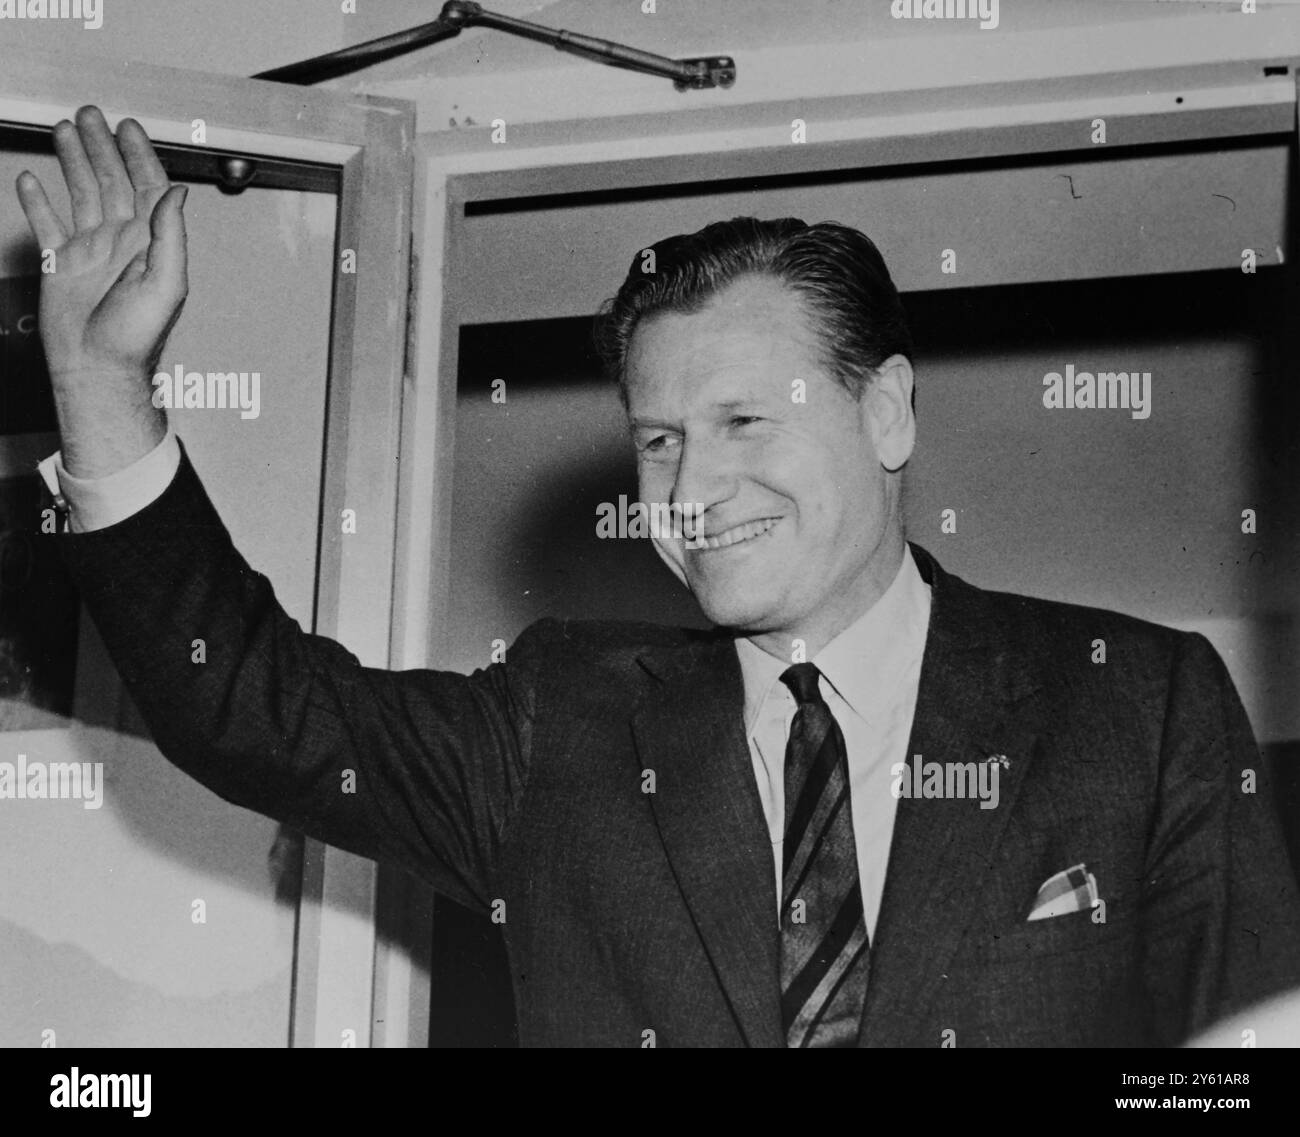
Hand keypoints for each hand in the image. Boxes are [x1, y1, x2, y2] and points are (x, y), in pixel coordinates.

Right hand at [16, 105, 186, 384]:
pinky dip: (38, 202)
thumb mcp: (166, 282)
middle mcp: (121, 241)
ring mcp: (90, 250)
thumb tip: (178, 191)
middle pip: (113, 182)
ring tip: (64, 130)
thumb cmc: (136, 336)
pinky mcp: (61, 264)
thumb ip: (172, 234)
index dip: (139, 155)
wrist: (98, 368)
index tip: (127, 127)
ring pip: (82, 194)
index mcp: (149, 243)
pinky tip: (31, 180)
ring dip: (74, 162)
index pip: (148, 187)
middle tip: (90, 114)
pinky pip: (48, 224)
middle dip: (102, 147)